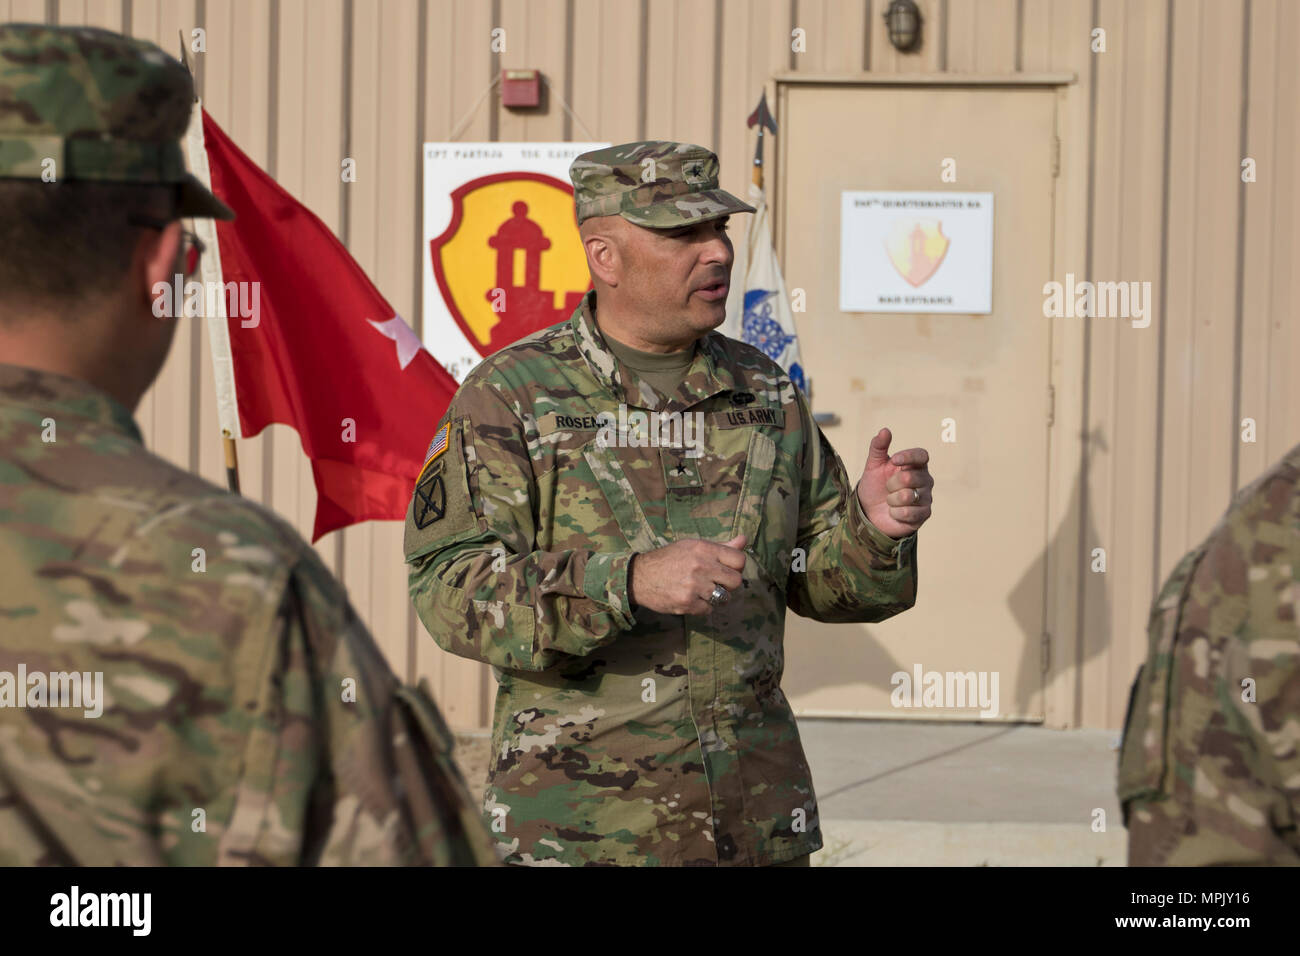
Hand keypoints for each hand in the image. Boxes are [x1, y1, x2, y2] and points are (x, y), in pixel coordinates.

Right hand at [628, 534, 747, 615]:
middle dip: (729, 583)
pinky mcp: (687, 603)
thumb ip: (720, 546)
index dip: (737, 566)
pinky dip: (703, 607)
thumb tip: (744, 540)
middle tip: (717, 582)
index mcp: (704, 549)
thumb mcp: (693, 546)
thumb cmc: (669, 559)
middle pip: (736, 581)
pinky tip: (693, 599)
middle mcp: (701, 566)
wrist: (640, 576)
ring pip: (724, 597)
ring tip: (704, 591)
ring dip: (716, 597)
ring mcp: (694, 586)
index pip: (739, 559)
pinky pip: (709, 610)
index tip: (728, 569)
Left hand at [857, 427, 931, 538]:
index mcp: (916, 465)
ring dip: (891, 499)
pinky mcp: (924, 514)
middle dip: (891, 484)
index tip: (893, 460)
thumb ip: (878, 447)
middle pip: (910, 477)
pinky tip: (894, 512)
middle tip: (887, 488)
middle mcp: (925, 480)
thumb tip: (885, 430)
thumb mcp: (873, 465)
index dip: (908, 456)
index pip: (922, 455)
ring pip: (907, 496)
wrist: (870, 512)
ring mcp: (926, 497)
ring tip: (890, 501)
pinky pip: (908, 512)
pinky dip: (895, 513)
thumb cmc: (875, 486)